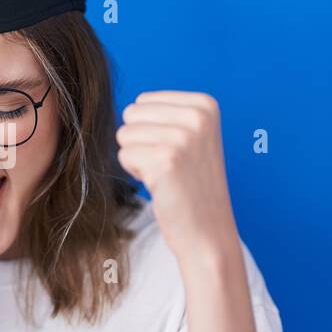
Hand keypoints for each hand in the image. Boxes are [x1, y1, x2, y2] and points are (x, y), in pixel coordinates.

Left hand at [116, 91, 239, 269]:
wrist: (208, 230)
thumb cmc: (191, 184)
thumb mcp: (191, 136)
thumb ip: (165, 114)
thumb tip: (131, 106)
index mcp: (205, 104)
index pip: (143, 101)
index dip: (150, 130)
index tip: (176, 152)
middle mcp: (197, 116)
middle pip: (131, 114)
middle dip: (141, 142)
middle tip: (168, 164)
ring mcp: (182, 137)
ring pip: (124, 134)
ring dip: (138, 158)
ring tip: (166, 174)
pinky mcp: (165, 160)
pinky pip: (124, 155)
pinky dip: (136, 173)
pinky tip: (160, 184)